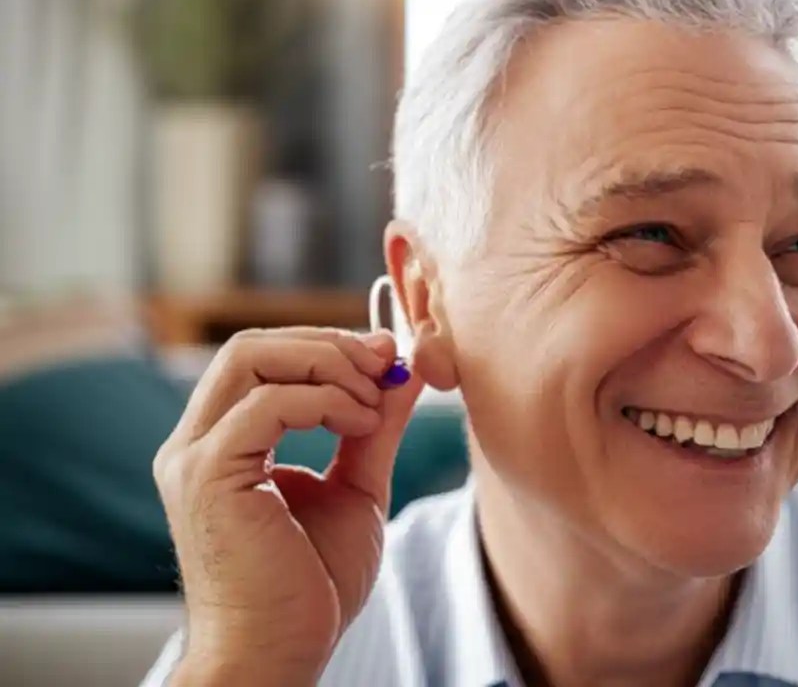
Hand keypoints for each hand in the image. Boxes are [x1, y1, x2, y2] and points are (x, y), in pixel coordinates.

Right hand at [152, 328, 424, 684]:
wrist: (280, 652)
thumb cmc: (311, 584)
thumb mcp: (357, 487)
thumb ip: (374, 426)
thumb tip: (402, 369)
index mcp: (224, 443)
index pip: (263, 357)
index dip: (328, 345)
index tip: (388, 357)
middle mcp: (196, 442)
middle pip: (250, 346)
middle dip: (328, 345)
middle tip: (383, 366)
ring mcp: (195, 457)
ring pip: (249, 358)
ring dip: (327, 366)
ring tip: (372, 405)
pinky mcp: (207, 476)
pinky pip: (265, 405)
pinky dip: (323, 401)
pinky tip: (360, 426)